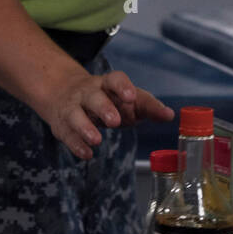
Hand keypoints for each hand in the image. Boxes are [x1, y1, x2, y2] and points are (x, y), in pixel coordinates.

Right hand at [39, 67, 174, 160]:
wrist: (63, 93)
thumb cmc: (106, 98)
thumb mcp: (128, 99)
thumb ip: (148, 106)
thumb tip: (170, 115)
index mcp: (107, 84)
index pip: (114, 79)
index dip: (122, 87)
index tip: (131, 96)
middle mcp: (88, 93)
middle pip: (93, 96)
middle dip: (104, 108)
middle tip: (116, 121)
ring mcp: (73, 108)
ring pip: (75, 114)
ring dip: (85, 127)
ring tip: (97, 139)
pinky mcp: (62, 125)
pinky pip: (67, 134)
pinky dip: (76, 144)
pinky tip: (87, 154)